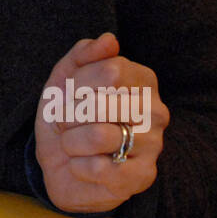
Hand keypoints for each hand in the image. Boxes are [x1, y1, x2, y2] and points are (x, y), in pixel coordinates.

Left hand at [33, 32, 169, 213]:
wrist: (60, 162)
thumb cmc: (68, 115)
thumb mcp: (65, 78)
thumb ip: (84, 54)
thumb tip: (110, 40)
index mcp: (142, 80)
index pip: (110, 71)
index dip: (77, 84)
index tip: (68, 95)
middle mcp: (156, 110)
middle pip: (100, 104)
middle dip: (68, 115)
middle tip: (65, 123)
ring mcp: (153, 145)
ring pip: (98, 136)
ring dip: (70, 142)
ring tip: (72, 145)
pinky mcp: (143, 177)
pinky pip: (99, 168)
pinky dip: (77, 166)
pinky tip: (82, 165)